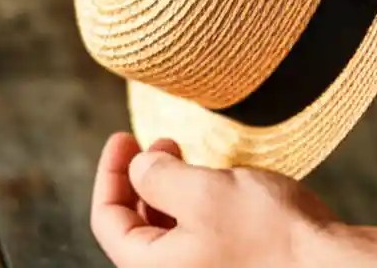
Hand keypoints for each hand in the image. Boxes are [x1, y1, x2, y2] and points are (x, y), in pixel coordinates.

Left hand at [91, 133, 340, 266]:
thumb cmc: (269, 235)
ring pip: (170, 232)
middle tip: (163, 144)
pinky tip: (220, 187)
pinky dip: (198, 210)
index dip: (110, 172)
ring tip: (191, 161)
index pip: (107, 220)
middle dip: (143, 179)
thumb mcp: (200, 192)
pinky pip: (200, 240)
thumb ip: (155, 177)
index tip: (124, 137)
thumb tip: (138, 169)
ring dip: (172, 193)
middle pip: (137, 227)